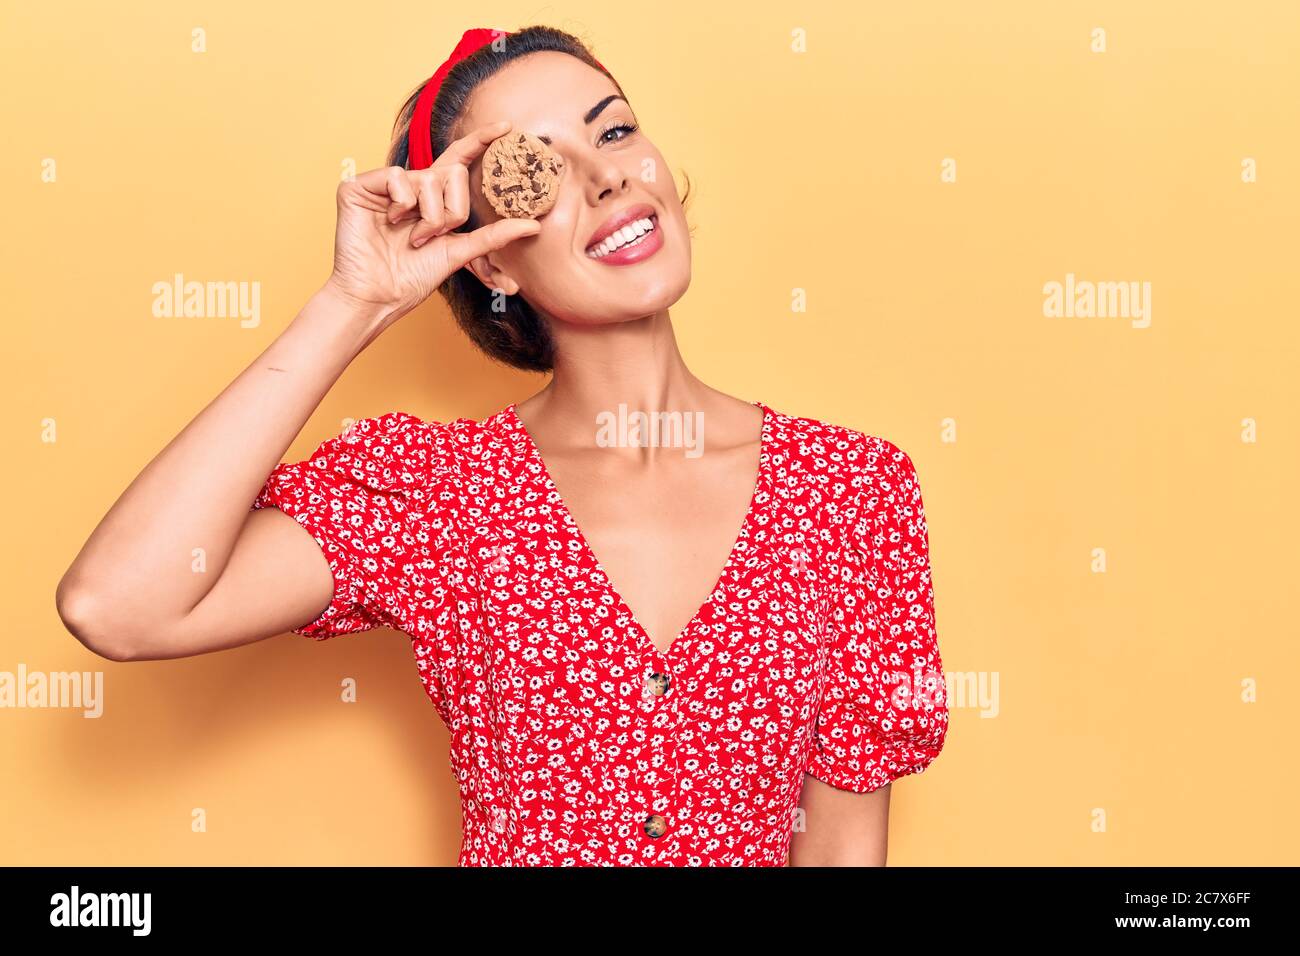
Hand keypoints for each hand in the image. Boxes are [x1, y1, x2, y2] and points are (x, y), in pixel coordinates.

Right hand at [325, 119, 541, 326]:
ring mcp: (384, 185)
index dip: (480, 140)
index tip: (506, 127)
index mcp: (432, 198)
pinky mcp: (359, 186)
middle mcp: (410, 185)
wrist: (378, 296)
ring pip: (428, 179)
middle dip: (451, 212)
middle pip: (452, 172)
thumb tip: (533, 226)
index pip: (458, 160)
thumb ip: (494, 236)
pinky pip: (397, 177)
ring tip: (411, 239)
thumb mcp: (460, 252)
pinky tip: (389, 224)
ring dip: (428, 218)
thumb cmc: (413, 278)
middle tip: (432, 236)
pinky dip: (401, 205)